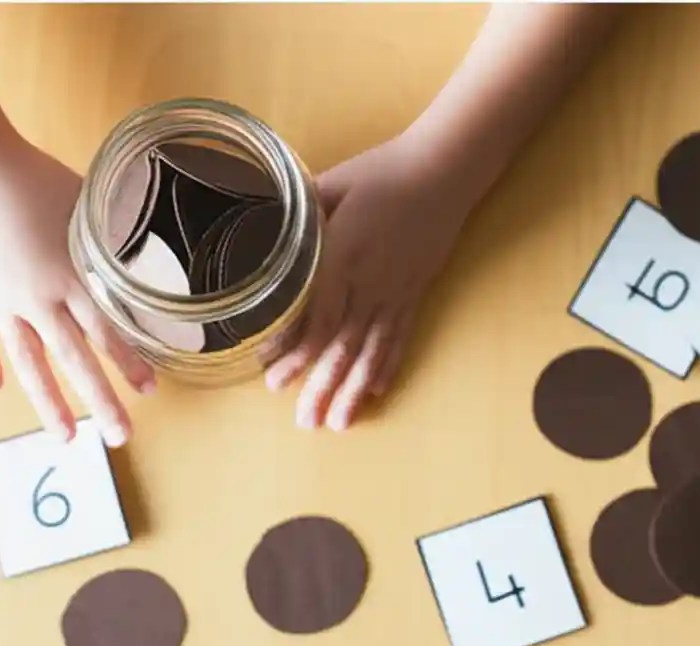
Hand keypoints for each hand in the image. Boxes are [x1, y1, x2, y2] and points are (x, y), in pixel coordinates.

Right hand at [0, 134, 154, 445]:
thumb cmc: (31, 177)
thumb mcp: (85, 205)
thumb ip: (109, 237)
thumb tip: (137, 253)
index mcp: (71, 277)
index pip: (108, 333)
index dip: (130, 364)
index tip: (149, 390)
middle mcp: (37, 299)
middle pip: (74, 361)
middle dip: (101, 402)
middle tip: (121, 436)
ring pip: (28, 362)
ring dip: (48, 402)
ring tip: (65, 436)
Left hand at [264, 134, 470, 430]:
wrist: (443, 169)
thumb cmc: (380, 172)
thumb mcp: (330, 186)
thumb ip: (296, 216)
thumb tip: (256, 230)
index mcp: (343, 254)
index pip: (317, 314)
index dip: (294, 349)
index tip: (271, 375)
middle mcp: (369, 281)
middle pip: (343, 344)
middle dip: (321, 386)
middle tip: (304, 421)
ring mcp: (396, 291)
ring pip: (372, 350)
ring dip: (353, 390)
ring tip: (338, 423)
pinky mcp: (415, 293)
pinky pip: (401, 337)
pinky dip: (387, 366)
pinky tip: (376, 393)